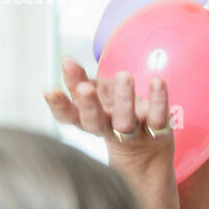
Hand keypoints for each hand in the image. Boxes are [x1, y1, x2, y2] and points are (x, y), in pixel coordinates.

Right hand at [43, 57, 174, 168]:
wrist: (148, 148)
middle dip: (88, 105)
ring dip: (124, 99)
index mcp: (87, 121)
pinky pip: (157, 117)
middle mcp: (107, 129)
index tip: (49, 89)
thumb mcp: (95, 96)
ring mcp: (132, 133)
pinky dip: (158, 100)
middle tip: (85, 88)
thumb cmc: (113, 114)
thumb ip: (79, 80)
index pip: (68, 117)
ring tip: (124, 75)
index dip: (58, 105)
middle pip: (94, 123)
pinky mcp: (156, 132)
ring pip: (125, 121)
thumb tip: (66, 60)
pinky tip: (157, 81)